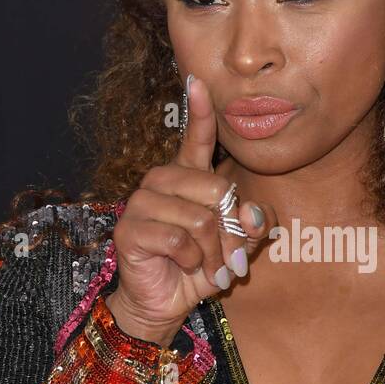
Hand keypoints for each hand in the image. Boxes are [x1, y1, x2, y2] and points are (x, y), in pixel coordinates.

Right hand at [105, 74, 275, 343]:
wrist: (165, 302)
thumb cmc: (199, 268)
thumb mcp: (236, 247)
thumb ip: (252, 227)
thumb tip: (255, 214)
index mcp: (187, 178)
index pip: (195, 138)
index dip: (199, 111)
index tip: (198, 81)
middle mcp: (161, 182)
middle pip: (213, 189)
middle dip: (230, 231)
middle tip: (229, 257)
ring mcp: (141, 203)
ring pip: (199, 218)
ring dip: (213, 251)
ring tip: (209, 266)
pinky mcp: (129, 229)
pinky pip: (177, 238)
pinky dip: (191, 259)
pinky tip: (184, 265)